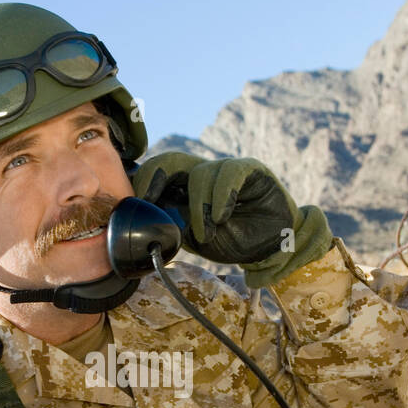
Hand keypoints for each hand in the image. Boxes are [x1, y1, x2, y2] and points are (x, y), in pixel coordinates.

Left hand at [132, 151, 331, 286]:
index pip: (158, 173)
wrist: (273, 247)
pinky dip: (221, 195)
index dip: (143, 181)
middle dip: (154, 174)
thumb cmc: (234, 241)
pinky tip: (221, 216)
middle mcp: (202, 175)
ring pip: (201, 173)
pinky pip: (230, 172)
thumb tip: (147, 221)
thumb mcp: (195, 239)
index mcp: (185, 189)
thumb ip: (174, 226)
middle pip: (172, 160)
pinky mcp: (249, 170)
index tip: (134, 201)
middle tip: (148, 198)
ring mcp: (225, 170)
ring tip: (208, 233)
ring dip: (199, 206)